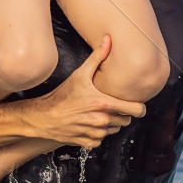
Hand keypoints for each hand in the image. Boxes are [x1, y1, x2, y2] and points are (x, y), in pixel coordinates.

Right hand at [25, 36, 146, 147]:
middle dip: (122, 113)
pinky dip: (99, 133)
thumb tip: (108, 40)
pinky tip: (89, 123)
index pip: (136, 110)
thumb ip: (97, 57)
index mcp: (104, 104)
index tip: (137, 105)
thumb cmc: (62, 96)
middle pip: (127, 120)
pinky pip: (102, 139)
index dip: (139, 107)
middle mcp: (102, 120)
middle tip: (111, 105)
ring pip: (115, 129)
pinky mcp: (89, 142)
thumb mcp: (80, 74)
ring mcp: (96, 133)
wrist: (43, 117)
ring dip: (111, 123)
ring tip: (98, 113)